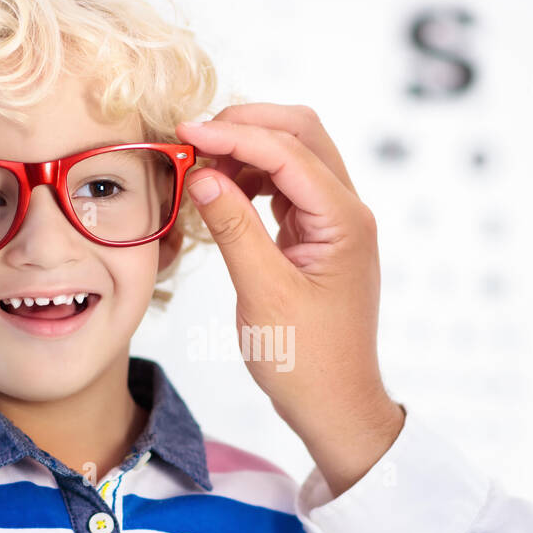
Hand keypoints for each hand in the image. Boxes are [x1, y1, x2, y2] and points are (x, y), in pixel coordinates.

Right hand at [175, 104, 403, 497]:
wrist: (335, 405)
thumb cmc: (306, 362)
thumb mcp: (263, 294)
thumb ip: (233, 228)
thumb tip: (201, 174)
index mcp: (345, 222)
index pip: (289, 152)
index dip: (235, 135)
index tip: (185, 133)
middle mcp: (347, 213)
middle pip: (301, 136)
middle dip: (247, 126)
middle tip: (193, 140)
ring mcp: (335, 224)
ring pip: (294, 157)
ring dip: (247, 151)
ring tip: (199, 167)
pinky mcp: (317, 238)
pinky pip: (286, 188)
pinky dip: (251, 179)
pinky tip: (219, 191)